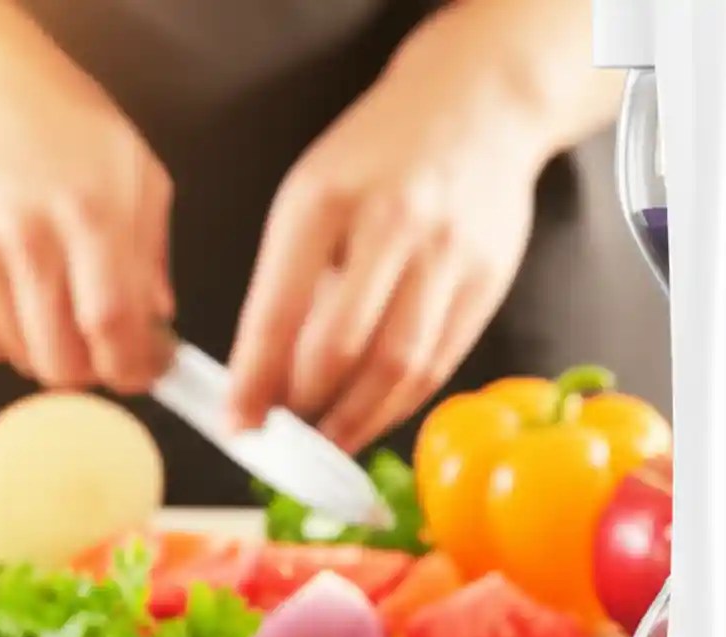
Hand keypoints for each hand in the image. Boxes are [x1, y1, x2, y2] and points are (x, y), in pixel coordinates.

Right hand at [0, 2, 172, 392]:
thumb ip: (153, 251)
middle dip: (98, 371)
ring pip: (23, 357)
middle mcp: (25, 241)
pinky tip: (31, 292)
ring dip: (58, 351)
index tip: (151, 370)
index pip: (111, 324)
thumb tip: (159, 317)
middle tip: (116, 350)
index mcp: (88, 214)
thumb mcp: (137, 172)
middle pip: (61, 361)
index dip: (135, 366)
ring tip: (73, 309)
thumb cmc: (60, 119)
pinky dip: (17, 334)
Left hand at [229, 56, 549, 452]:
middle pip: (343, 348)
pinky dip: (404, 401)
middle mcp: (393, 227)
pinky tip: (378, 414)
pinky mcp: (487, 282)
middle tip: (284, 437)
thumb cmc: (383, 152)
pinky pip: (441, 361)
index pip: (281, 309)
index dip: (256, 379)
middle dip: (306, 407)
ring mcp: (448, 257)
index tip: (238, 422)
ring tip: (329, 442)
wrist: (481, 105)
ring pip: (400, 367)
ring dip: (359, 419)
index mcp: (327, 198)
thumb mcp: (317, 189)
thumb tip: (276, 367)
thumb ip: (296, 271)